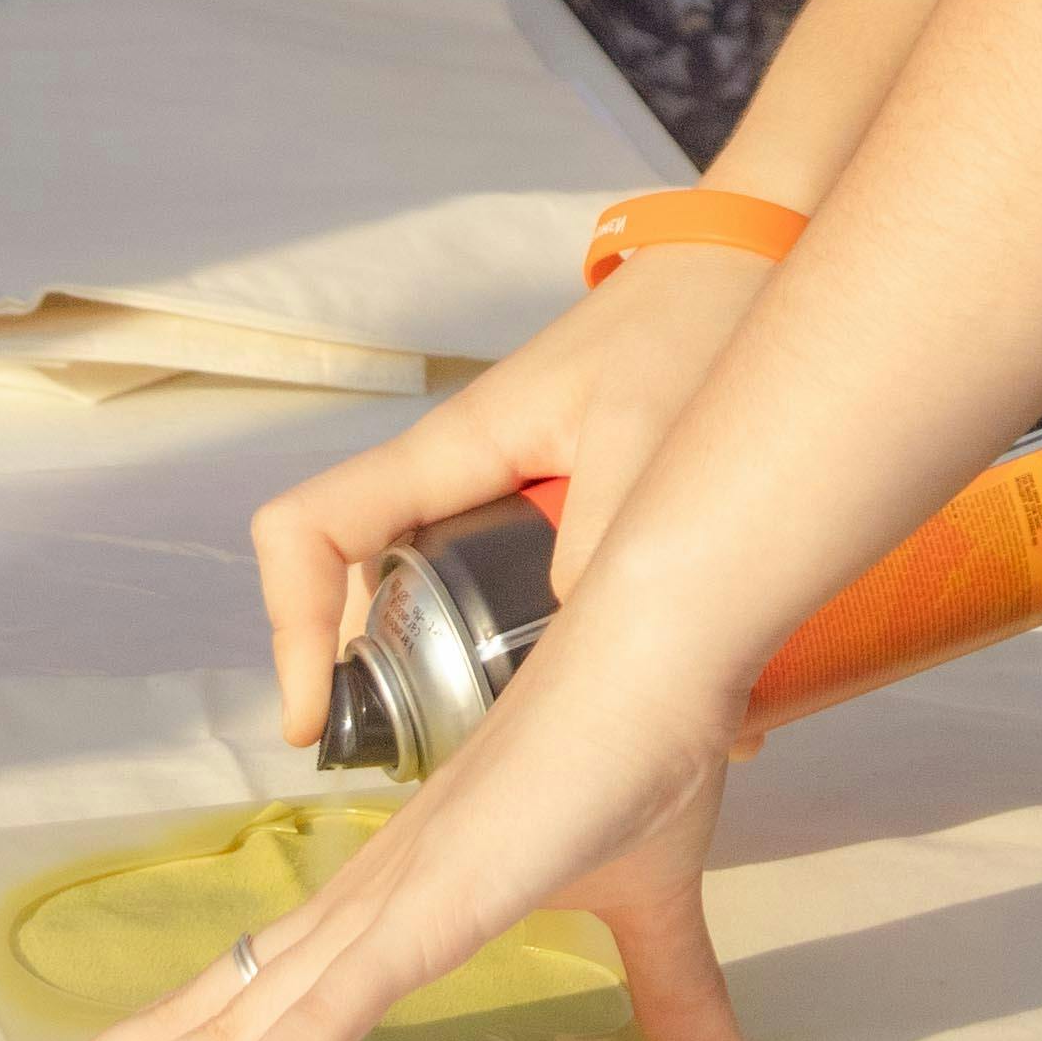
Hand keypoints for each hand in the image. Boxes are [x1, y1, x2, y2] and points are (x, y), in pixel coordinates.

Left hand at [0, 602, 748, 1040]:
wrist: (664, 651)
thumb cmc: (645, 752)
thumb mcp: (646, 906)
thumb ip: (663, 989)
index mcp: (396, 900)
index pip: (261, 994)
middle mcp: (363, 902)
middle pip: (209, 1009)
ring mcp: (391, 901)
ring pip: (240, 1019)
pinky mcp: (436, 904)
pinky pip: (336, 1008)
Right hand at [248, 240, 781, 739]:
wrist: (751, 266)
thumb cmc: (692, 326)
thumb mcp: (653, 441)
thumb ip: (609, 548)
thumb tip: (589, 675)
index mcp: (453, 450)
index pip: (309, 530)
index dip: (290, 627)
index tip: (318, 719)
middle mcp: (462, 481)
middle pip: (367, 595)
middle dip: (388, 692)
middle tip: (452, 774)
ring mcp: (510, 503)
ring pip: (444, 613)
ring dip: (476, 692)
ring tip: (549, 768)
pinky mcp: (566, 522)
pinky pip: (522, 607)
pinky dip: (554, 668)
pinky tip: (640, 711)